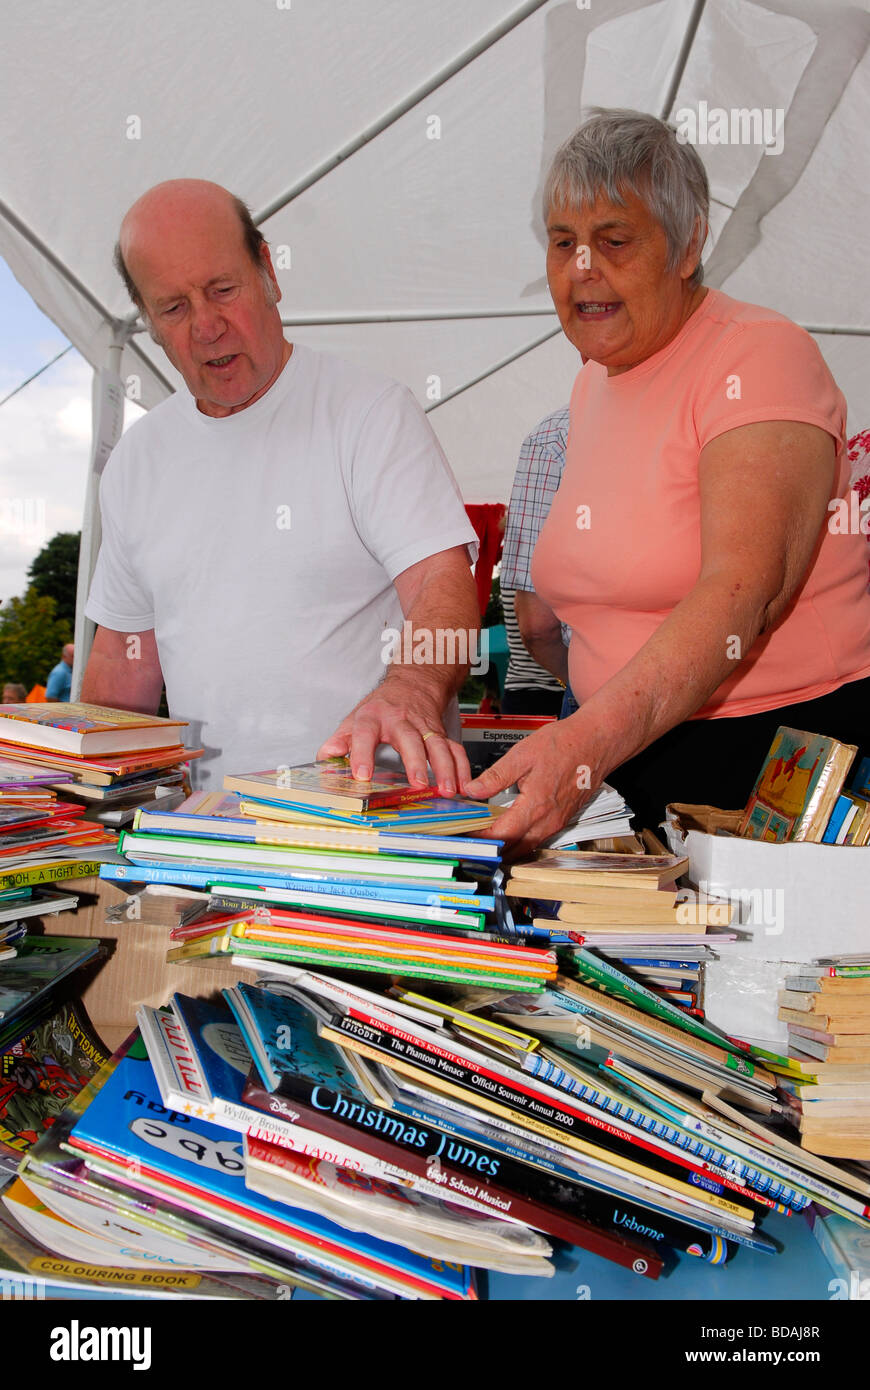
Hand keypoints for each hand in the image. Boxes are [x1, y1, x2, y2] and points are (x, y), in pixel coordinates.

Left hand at [317, 671, 470, 795]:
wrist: (413, 683)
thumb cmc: (382, 706)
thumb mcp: (354, 719)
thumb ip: (339, 740)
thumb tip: (325, 758)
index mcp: (374, 718)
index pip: (364, 734)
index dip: (362, 754)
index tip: (361, 776)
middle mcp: (401, 721)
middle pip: (410, 739)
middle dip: (415, 761)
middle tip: (417, 784)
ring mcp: (424, 727)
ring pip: (438, 745)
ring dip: (445, 768)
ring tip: (447, 790)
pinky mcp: (441, 734)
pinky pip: (455, 750)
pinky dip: (463, 769)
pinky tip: (465, 787)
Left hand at [462, 716, 602, 854]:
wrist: (597, 741)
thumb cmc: (565, 744)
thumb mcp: (523, 754)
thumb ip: (496, 777)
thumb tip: (473, 790)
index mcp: (536, 807)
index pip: (500, 835)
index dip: (479, 838)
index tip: (463, 834)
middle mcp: (548, 821)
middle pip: (513, 849)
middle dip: (490, 847)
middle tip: (470, 838)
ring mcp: (557, 823)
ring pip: (526, 847)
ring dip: (505, 847)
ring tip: (484, 836)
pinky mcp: (562, 820)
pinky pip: (537, 839)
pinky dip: (519, 840)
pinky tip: (508, 829)